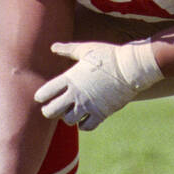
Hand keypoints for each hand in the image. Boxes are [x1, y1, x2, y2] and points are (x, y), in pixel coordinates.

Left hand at [35, 40, 160, 130]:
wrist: (132, 67)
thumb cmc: (109, 55)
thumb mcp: (86, 49)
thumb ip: (68, 49)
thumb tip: (53, 47)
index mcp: (70, 78)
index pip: (45, 92)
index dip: (41, 96)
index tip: (43, 96)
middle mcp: (76, 94)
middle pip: (51, 112)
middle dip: (49, 111)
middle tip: (53, 108)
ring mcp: (88, 105)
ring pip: (68, 121)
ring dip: (68, 117)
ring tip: (71, 111)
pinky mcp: (101, 113)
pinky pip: (86, 127)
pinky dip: (83, 124)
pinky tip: (85, 117)